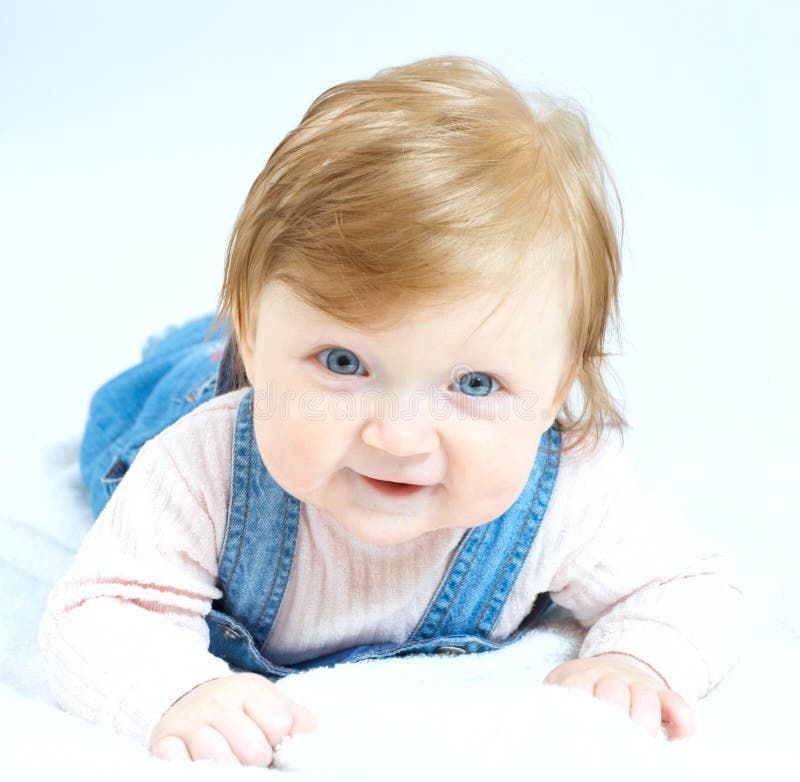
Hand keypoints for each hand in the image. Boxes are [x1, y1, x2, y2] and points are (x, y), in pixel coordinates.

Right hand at [150, 672, 316, 764]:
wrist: (187, 700)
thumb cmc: (239, 711)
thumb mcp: (270, 704)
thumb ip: (297, 719)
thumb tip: (310, 738)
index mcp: (248, 688)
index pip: (280, 726)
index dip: (279, 743)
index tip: (271, 742)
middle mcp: (217, 701)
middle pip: (252, 749)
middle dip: (256, 762)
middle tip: (249, 758)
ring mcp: (189, 723)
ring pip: (218, 761)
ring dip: (228, 771)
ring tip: (230, 764)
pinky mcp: (165, 743)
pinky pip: (179, 767)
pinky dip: (192, 773)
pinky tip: (201, 769)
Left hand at [543, 653, 694, 738]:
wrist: (610, 667)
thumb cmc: (580, 691)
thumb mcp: (559, 691)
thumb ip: (552, 707)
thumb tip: (534, 737)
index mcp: (579, 677)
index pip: (577, 688)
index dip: (580, 710)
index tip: (577, 734)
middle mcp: (610, 678)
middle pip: (613, 694)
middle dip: (613, 720)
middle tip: (608, 746)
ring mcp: (638, 684)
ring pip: (646, 699)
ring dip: (644, 724)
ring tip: (639, 751)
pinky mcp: (662, 695)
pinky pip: (679, 705)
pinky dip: (682, 723)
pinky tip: (676, 743)